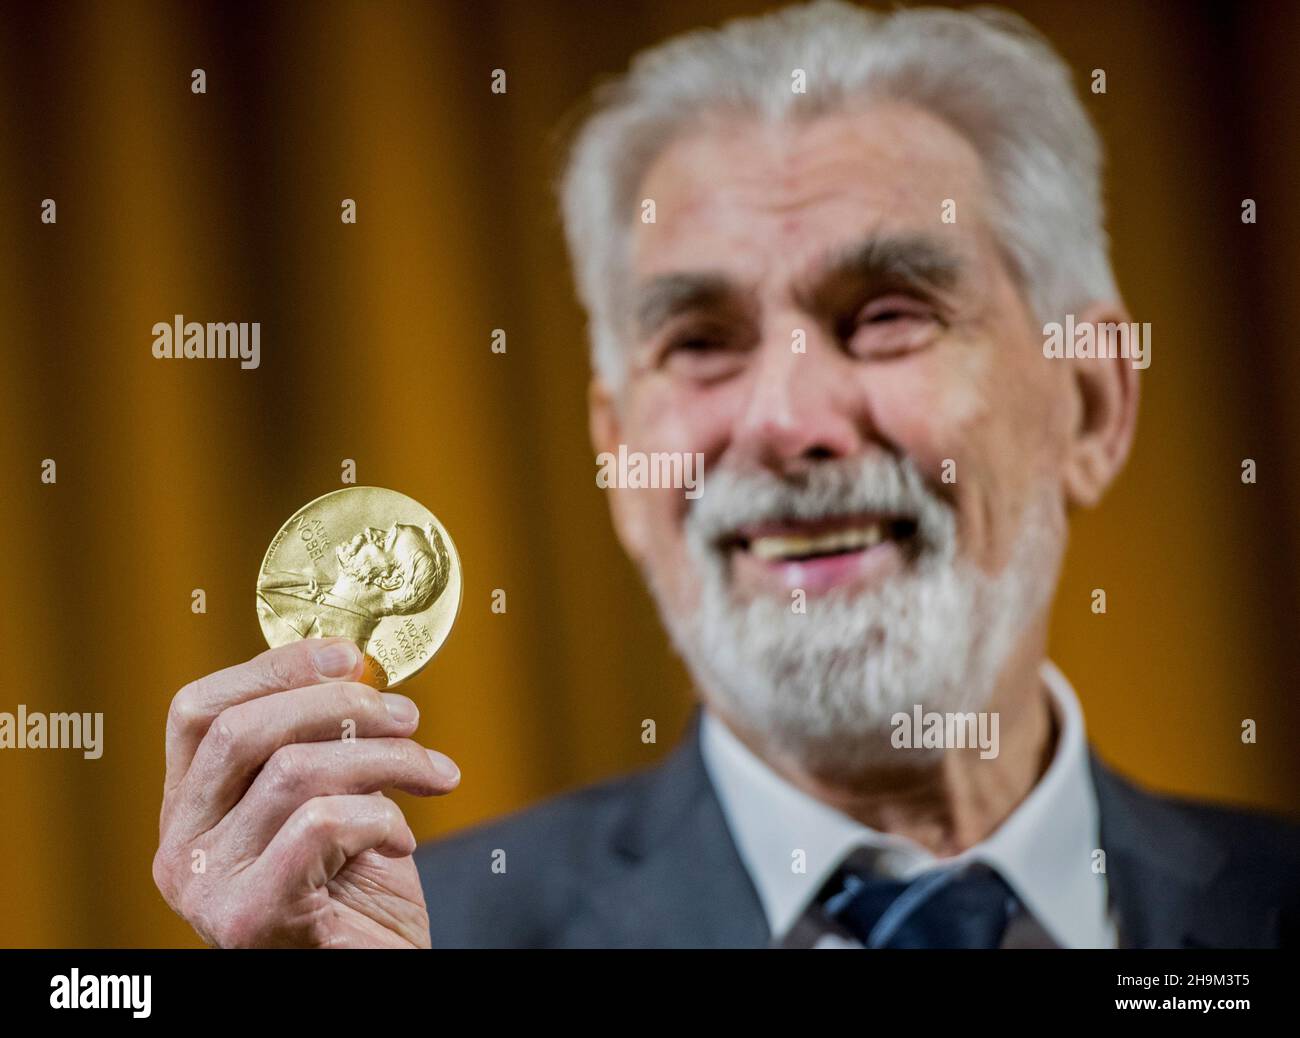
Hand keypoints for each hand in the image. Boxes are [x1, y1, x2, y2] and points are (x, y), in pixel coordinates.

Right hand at [152, 638, 458, 946]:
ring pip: (294, 771)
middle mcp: (180, 849)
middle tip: (407, 716)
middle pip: (241, 731)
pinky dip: (382, 818)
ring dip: (386, 759)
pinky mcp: (250, 918)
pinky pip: (321, 825)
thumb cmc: (357, 895)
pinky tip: (403, 842)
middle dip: (340, 705)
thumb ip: (323, 744)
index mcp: (190, 810)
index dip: (275, 667)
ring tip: (431, 776)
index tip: (350, 656)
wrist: (377, 973)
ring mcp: (206, 888)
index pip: (198, 711)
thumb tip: (355, 668)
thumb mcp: (334, 801)